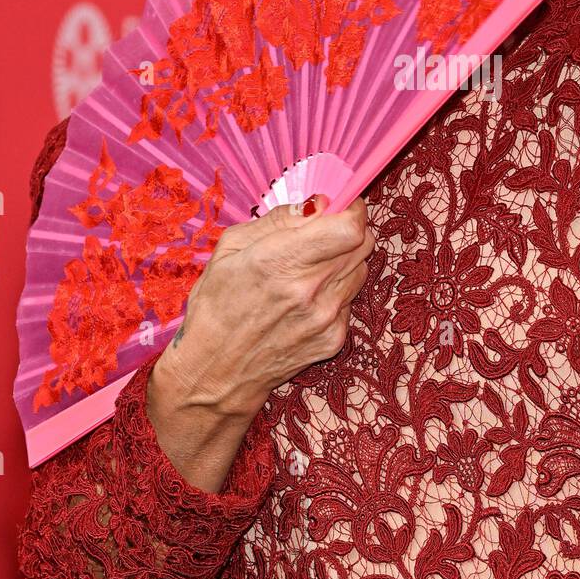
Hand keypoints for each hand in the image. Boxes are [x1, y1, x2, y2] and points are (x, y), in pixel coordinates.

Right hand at [156, 194, 374, 421]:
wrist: (215, 373)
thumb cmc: (215, 306)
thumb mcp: (229, 248)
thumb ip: (278, 220)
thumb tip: (319, 204)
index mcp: (278, 261)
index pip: (348, 228)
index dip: (351, 210)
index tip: (342, 206)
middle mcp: (308, 290)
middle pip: (364, 244)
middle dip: (349, 230)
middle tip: (326, 233)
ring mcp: (325, 318)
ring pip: (362, 268)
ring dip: (345, 260)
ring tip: (311, 269)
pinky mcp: (334, 339)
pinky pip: (351, 298)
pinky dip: (336, 291)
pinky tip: (307, 299)